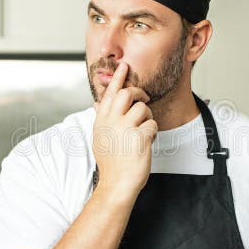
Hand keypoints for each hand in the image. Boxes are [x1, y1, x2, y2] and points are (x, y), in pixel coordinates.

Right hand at [92, 62, 157, 194]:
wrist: (117, 184)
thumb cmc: (111, 163)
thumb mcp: (99, 138)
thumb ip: (101, 119)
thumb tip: (96, 103)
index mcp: (101, 120)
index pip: (110, 93)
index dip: (118, 78)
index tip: (124, 65)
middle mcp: (111, 121)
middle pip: (128, 94)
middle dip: (139, 94)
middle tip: (145, 99)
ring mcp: (124, 128)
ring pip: (143, 108)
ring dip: (147, 118)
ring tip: (142, 132)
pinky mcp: (139, 137)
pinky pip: (152, 124)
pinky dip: (152, 133)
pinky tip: (146, 144)